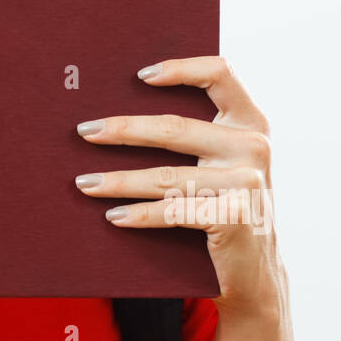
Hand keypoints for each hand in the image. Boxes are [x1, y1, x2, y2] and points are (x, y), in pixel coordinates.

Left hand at [72, 55, 285, 318]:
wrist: (256, 272)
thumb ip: (196, 134)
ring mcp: (246, 182)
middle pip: (174, 128)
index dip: (179, 68)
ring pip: (165, 176)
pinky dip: (138, 214)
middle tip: (85, 131)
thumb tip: (121, 112)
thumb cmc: (223, 207)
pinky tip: (113, 216)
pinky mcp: (234, 217)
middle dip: (122, 129)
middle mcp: (253, 147)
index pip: (220, 74)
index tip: (138, 76)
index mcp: (250, 122)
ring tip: (85, 183)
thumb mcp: (221, 163)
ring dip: (118, 180)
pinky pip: (172, 211)